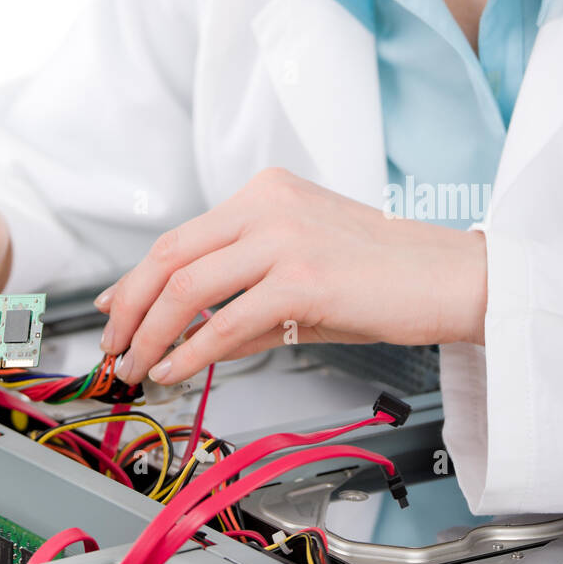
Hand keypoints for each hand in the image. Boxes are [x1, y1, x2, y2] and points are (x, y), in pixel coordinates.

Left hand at [95, 167, 486, 385]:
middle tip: (113, 346)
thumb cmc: (383, 275)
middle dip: (129, 307)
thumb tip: (185, 331)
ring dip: (150, 334)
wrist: (449, 277)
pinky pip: (225, 321)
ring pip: (186, 286)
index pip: (180, 236)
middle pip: (169, 256)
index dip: (135, 277)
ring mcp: (283, 238)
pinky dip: (191, 351)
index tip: (113, 308)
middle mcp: (267, 205)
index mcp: (264, 193)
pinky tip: (176, 370)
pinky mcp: (302, 280)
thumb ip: (242, 293)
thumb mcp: (301, 270)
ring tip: (137, 366)